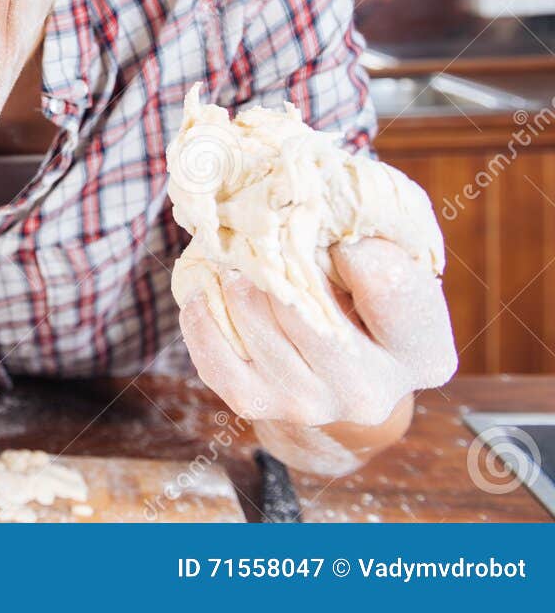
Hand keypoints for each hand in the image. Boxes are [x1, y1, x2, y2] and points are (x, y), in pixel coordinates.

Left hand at [180, 237, 456, 429]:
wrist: (337, 366)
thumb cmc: (366, 295)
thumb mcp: (391, 265)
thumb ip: (372, 243)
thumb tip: (314, 219)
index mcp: (423, 353)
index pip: (390, 291)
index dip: (359, 254)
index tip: (341, 241)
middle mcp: (372, 393)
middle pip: (311, 317)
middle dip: (280, 267)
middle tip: (262, 233)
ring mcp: (312, 406)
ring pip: (258, 332)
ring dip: (236, 286)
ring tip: (234, 258)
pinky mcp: (261, 405)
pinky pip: (217, 362)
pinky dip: (202, 321)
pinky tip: (205, 292)